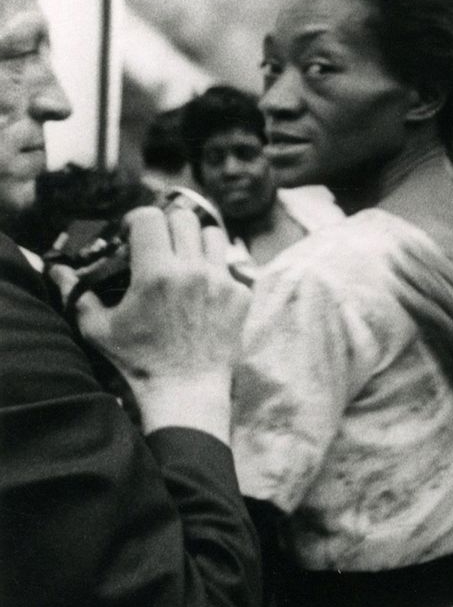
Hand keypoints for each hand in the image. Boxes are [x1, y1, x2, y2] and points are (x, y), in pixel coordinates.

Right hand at [53, 205, 248, 435]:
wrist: (185, 390)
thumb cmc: (139, 361)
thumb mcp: (100, 329)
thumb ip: (78, 294)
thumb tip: (58, 270)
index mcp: (156, 273)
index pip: (150, 216)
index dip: (137, 220)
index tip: (132, 235)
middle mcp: (192, 270)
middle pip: (183, 218)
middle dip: (167, 228)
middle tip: (158, 246)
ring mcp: (221, 281)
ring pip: (212, 235)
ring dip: (195, 242)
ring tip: (183, 261)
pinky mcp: (240, 295)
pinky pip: (229, 266)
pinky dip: (215, 271)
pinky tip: (201, 291)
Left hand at [390, 226, 452, 391]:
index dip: (441, 247)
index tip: (423, 239)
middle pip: (446, 273)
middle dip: (421, 257)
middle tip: (401, 245)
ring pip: (434, 292)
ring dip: (411, 276)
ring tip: (394, 263)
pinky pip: (428, 315)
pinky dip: (412, 301)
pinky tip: (398, 291)